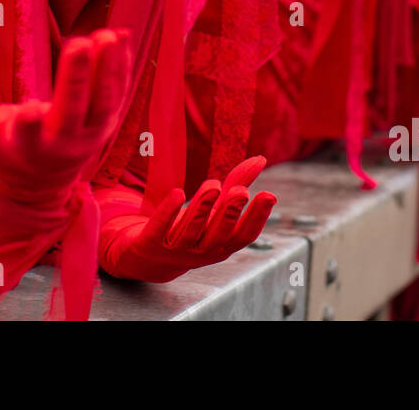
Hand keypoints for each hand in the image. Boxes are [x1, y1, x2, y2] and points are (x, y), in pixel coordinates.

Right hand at [0, 29, 129, 204]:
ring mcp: (92, 132)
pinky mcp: (109, 118)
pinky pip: (119, 89)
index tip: (29, 107)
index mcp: (31, 149)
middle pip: (74, 110)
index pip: (31, 135)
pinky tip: (122, 34)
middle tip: (79, 44)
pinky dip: (121, 64)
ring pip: (104, 101)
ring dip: (107, 67)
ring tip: (107, 36)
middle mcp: (66, 142)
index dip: (30, 123)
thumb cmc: (10, 147)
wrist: (45, 176)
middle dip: (76, 79)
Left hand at [98, 156, 276, 282]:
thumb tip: (261, 159)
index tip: (269, 195)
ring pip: (191, 230)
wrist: (149, 259)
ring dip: (202, 208)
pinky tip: (178, 194)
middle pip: (219, 234)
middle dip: (230, 213)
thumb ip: (236, 184)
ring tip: (212, 185)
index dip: (257, 217)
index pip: (244, 235)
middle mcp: (202, 250)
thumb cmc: (190, 230)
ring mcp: (176, 249)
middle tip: (240, 192)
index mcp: (222, 244)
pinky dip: (169, 212)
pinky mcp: (151, 243)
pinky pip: (160, 228)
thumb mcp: (215, 210)